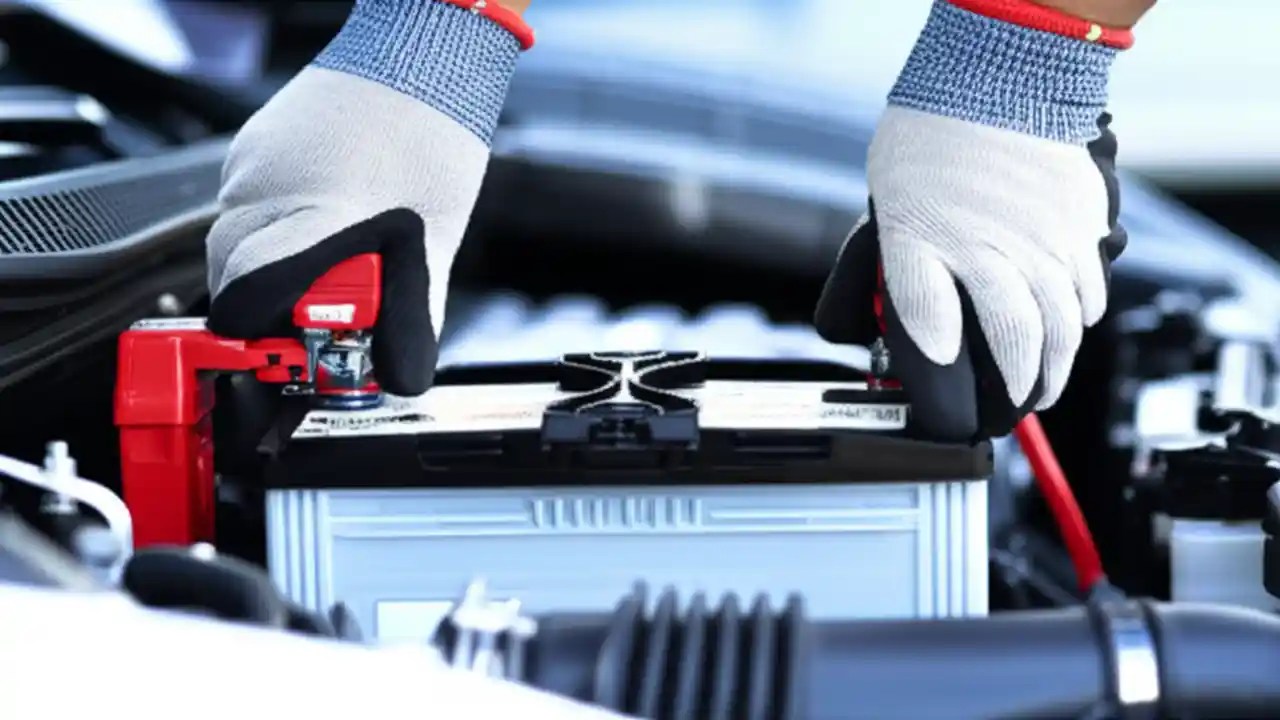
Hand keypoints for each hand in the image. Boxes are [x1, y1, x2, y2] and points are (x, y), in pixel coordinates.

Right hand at [205, 0, 525, 395]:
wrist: (422, 54)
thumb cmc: (434, 132)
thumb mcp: (437, 238)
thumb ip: (415, 308)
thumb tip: (400, 363)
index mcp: (313, 219)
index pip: (246, 304)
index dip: (265, 340)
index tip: (297, 355)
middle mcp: (264, 193)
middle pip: (231, 282)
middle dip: (268, 309)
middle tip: (315, 320)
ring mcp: (249, 168)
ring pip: (230, 245)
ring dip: (268, 268)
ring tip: (326, 266)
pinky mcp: (248, 150)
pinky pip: (240, 207)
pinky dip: (270, 229)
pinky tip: (317, 223)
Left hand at [815, 0, 1126, 441]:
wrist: (991, 79)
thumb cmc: (929, 151)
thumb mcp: (896, 230)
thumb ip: (916, 295)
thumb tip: (940, 350)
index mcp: (979, 266)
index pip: (1002, 350)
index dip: (1000, 389)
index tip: (987, 415)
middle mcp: (1027, 260)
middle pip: (1042, 344)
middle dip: (1034, 387)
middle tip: (1023, 407)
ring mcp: (1061, 240)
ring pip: (1073, 319)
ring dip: (1062, 356)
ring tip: (1046, 377)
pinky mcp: (1082, 217)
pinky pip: (1093, 280)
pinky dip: (1084, 310)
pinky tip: (1074, 319)